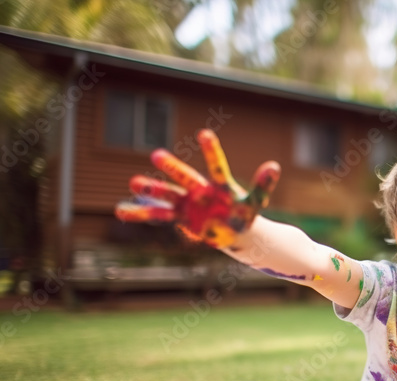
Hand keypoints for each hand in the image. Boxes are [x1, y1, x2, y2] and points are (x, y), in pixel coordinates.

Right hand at [115, 129, 279, 248]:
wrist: (234, 231)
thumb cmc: (245, 214)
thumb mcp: (255, 202)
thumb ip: (262, 186)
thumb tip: (274, 165)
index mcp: (219, 186)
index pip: (216, 166)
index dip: (211, 151)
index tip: (204, 133)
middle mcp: (200, 190)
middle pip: (185, 178)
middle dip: (172, 168)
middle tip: (157, 154)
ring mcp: (188, 203)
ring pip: (167, 195)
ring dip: (152, 189)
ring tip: (133, 182)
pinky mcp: (180, 218)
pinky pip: (159, 216)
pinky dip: (141, 214)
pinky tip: (122, 211)